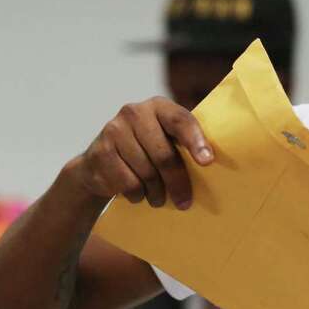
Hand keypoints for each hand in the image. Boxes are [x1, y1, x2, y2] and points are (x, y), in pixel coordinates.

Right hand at [72, 97, 212, 208]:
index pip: (180, 120)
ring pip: (146, 173)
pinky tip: (138, 194)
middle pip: (164, 154)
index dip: (195, 141)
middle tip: (185, 203)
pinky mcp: (100, 152)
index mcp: (158, 106)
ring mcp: (114, 130)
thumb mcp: (164, 140)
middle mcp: (134, 112)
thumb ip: (183, 145)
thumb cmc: (144, 152)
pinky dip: (137, 195)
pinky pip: (128, 183)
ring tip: (158, 199)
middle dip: (177, 182)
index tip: (207, 162)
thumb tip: (210, 167)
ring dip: (156, 193)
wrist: (98, 163)